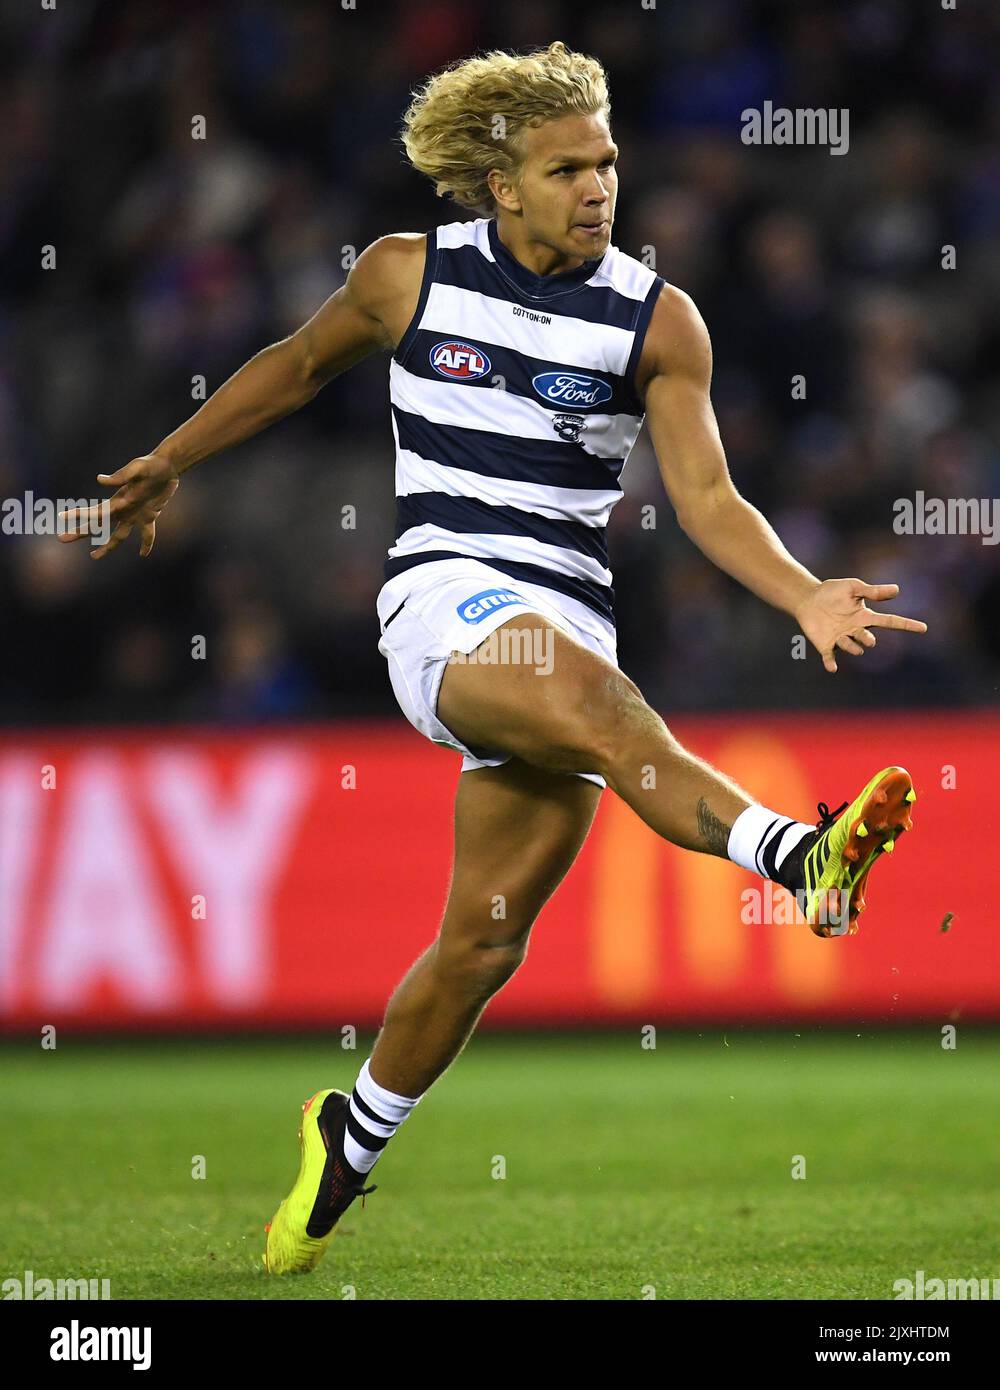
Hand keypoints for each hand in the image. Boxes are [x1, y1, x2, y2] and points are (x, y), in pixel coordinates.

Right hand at [58, 453, 179, 558]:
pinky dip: (146, 543)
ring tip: (94, 556)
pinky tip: (143, 554)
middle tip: (61, 538)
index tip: (61, 516)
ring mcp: (135, 514)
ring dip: (107, 546)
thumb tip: (99, 480)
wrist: (167, 465)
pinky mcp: (149, 515)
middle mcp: (122, 509)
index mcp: (117, 500)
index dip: (78, 514)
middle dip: (80, 532)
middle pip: (98, 525)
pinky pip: (147, 534)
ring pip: (118, 535)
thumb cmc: (150, 464)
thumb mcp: (137, 468)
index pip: (95, 511)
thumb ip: (121, 476)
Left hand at [795, 579, 927, 673]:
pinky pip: (830, 657)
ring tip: (847, 640)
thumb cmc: (832, 592)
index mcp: (865, 617)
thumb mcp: (853, 587)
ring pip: (852, 648)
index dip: (906, 624)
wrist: (808, 599)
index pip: (890, 621)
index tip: (923, 628)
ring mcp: (841, 638)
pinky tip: (832, 668)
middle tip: (869, 639)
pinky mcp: (825, 645)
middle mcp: (855, 630)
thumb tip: (897, 590)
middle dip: (869, 640)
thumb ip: (873, 591)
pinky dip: (831, 663)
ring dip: (852, 647)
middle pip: (868, 639)